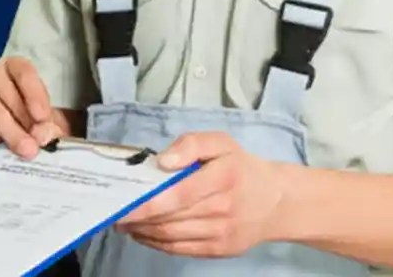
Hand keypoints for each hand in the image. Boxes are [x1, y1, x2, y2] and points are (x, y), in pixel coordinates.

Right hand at [0, 57, 65, 158]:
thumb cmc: (37, 116)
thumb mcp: (50, 117)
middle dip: (18, 126)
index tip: (42, 118)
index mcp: (15, 66)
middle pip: (2, 97)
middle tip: (31, 149)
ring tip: (21, 153)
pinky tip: (1, 153)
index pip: (24, 73)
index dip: (34, 95)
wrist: (18, 126)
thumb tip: (42, 136)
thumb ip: (50, 125)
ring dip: (4, 137)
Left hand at [115, 132, 288, 258]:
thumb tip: (162, 161)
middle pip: (170, 218)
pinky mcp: (220, 249)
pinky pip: (180, 249)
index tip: (122, 202)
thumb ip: (191, 144)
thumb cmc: (241, 168)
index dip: (146, 202)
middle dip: (138, 217)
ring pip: (172, 236)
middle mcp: (224, 207)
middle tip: (116, 211)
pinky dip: (157, 243)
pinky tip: (144, 233)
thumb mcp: (221, 143)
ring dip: (143, 231)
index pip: (177, 194)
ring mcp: (222, 232)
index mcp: (223, 176)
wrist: (277, 201)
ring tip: (125, 221)